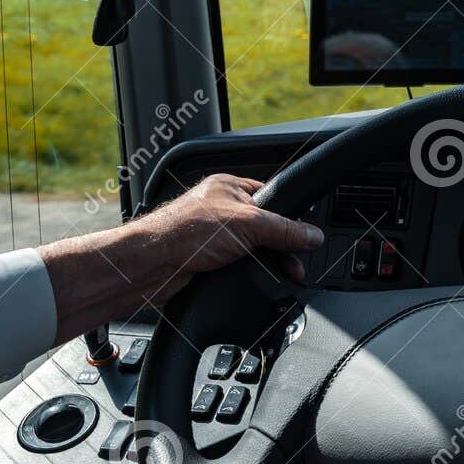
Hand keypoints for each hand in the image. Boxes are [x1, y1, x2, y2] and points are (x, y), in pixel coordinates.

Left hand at [135, 174, 322, 295]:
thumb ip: (284, 230)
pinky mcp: (207, 259)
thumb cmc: (186, 231)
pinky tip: (249, 277)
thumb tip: (312, 235)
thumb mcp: (248, 225)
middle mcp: (221, 209)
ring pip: (251, 249)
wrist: (151, 264)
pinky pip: (238, 265)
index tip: (305, 236)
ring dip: (261, 261)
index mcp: (230, 187)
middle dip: (277, 245)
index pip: (272, 197)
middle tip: (292, 262)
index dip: (289, 216)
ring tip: (271, 270)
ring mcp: (213, 235)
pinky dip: (246, 272)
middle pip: (264, 227)